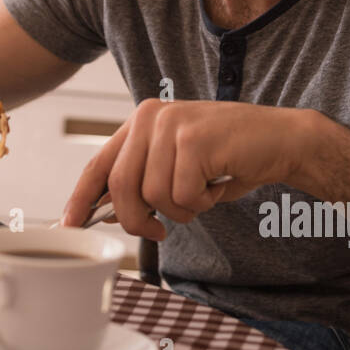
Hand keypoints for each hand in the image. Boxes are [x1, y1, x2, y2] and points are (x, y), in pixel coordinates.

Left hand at [60, 99, 312, 240]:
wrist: (281, 140)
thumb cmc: (229, 158)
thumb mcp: (176, 164)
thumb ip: (142, 180)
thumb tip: (105, 212)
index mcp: (140, 121)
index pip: (99, 163)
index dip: (81, 198)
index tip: (68, 225)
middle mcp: (150, 117)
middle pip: (122, 187)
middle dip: (138, 220)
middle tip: (159, 232)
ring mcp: (172, 125)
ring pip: (154, 195)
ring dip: (181, 210)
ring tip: (202, 192)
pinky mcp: (194, 140)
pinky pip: (183, 196)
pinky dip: (201, 204)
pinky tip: (217, 185)